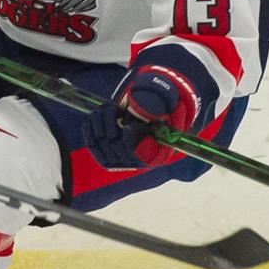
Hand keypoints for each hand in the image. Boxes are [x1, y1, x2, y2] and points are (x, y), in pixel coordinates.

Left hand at [83, 64, 200, 171]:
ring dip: (99, 122)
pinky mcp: (104, 160)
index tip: (128, 127)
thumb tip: (180, 105)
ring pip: (102, 141)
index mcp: (149, 157)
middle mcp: (131, 163)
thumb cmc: (153, 132)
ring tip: (103, 110)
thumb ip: (171, 117)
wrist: (142, 145)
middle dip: (110, 122)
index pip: (136, 152)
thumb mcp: (163, 124)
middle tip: (111, 108)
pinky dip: (88, 132)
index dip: (130, 141)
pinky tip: (89, 121)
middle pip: (114, 142)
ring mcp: (116, 163)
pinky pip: (93, 146)